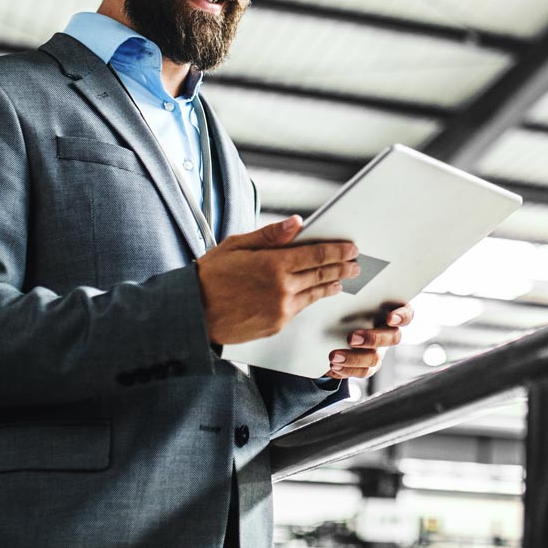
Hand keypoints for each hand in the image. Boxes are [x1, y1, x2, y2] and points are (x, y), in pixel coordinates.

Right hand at [197, 215, 358, 345]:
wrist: (193, 313)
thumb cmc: (210, 276)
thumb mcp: (236, 246)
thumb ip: (269, 235)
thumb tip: (296, 223)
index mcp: (273, 264)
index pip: (316, 254)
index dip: (337, 251)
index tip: (351, 248)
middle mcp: (281, 288)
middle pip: (321, 274)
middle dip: (341, 267)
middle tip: (355, 263)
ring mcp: (281, 309)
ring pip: (315, 293)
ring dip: (331, 284)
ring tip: (342, 279)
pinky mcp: (277, 325)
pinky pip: (301, 309)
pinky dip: (313, 299)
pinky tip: (317, 294)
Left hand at [324, 302, 413, 379]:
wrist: (332, 329)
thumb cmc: (347, 308)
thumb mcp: (351, 300)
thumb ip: (354, 295)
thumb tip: (342, 284)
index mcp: (390, 312)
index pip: (406, 313)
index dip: (402, 316)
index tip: (390, 318)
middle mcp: (389, 333)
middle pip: (393, 338)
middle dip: (372, 338)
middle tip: (351, 338)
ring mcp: (380, 351)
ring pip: (375, 358)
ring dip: (354, 358)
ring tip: (334, 357)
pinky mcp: (369, 366)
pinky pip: (363, 371)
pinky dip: (347, 370)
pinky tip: (334, 367)